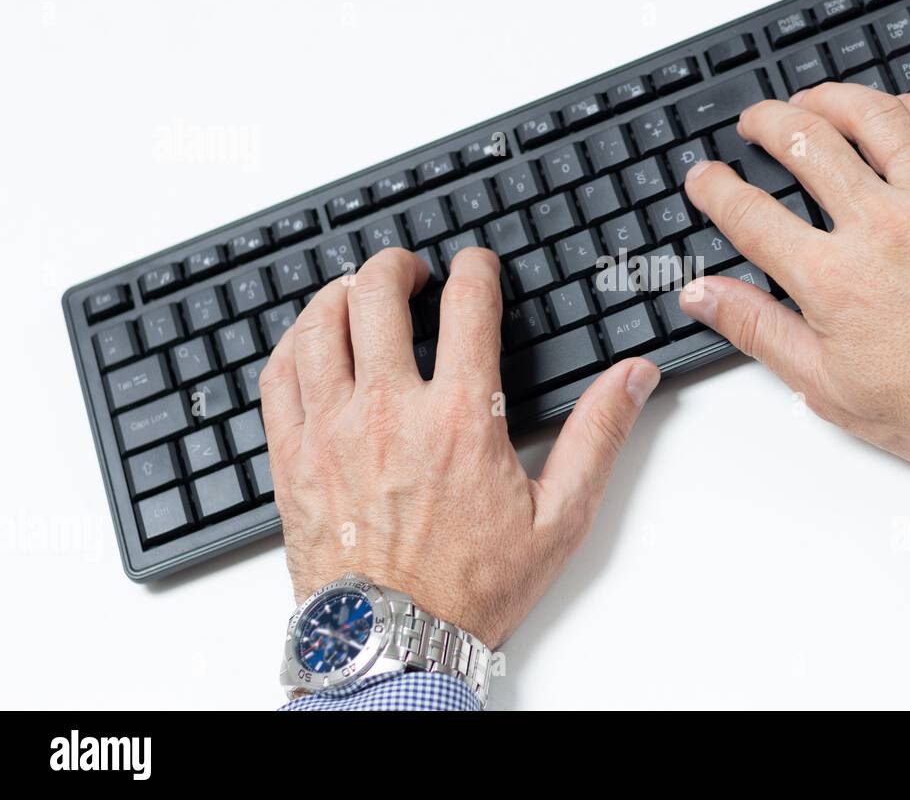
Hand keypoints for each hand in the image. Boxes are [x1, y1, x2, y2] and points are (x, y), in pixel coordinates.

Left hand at [260, 247, 659, 647]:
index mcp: (459, 420)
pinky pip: (278, 375)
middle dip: (397, 265)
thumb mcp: (559, 517)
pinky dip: (293, 342)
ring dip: (340, 293)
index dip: (475, 268)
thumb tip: (632, 379)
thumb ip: (598, 436)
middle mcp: (388, 412)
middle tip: (411, 269)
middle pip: (377, 295)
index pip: (467, 305)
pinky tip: (310, 341)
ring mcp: (330, 432)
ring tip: (358, 291)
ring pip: (318, 325)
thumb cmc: (470, 588)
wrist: (394, 643)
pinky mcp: (291, 458)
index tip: (476, 265)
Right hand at [679, 82, 909, 475]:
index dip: (715, 189)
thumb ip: (758, 330)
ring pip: (879, 119)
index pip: (751, 215)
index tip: (704, 178)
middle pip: (807, 144)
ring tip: (815, 98)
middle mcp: (883, 226)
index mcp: (834, 277)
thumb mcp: (827, 386)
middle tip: (754, 121)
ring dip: (836, 98)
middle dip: (767, 122)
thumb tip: (703, 295)